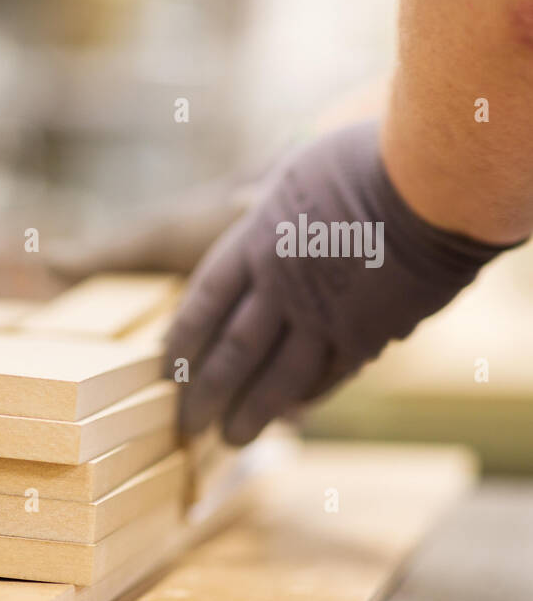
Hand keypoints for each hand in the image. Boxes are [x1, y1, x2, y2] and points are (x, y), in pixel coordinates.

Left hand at [165, 121, 514, 445]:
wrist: (434, 185)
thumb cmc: (370, 160)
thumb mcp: (297, 171)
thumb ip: (268, 200)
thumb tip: (243, 202)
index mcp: (255, 241)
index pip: (202, 303)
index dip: (181, 341)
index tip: (165, 369)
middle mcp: (280, 286)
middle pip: (230, 353)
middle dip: (205, 394)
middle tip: (186, 424)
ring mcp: (323, 315)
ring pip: (274, 379)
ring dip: (250, 414)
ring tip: (231, 440)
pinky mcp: (367, 335)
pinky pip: (327, 377)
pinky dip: (306, 398)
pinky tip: (290, 414)